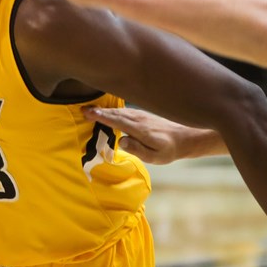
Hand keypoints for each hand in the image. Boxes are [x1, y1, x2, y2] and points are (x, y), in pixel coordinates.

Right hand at [84, 105, 215, 163]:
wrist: (184, 137)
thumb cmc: (168, 150)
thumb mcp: (155, 156)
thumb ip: (138, 149)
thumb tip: (121, 141)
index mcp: (141, 130)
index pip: (118, 121)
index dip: (103, 117)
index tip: (89, 113)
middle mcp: (139, 119)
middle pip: (116, 114)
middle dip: (99, 111)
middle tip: (82, 110)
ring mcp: (141, 115)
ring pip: (120, 111)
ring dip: (105, 110)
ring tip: (90, 109)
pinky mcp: (142, 115)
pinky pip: (125, 111)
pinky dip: (113, 110)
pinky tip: (107, 111)